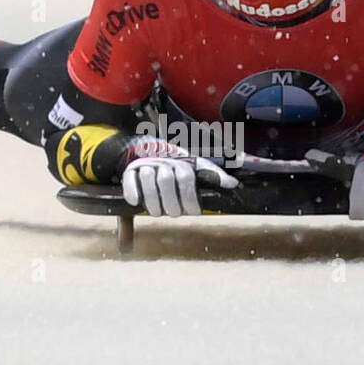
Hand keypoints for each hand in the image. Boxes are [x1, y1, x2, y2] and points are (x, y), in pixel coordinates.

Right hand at [121, 155, 239, 215]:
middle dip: (171, 202)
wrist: (150, 151)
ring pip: (148, 181)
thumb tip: (234, 184)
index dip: (191, 197)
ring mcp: (146, 165)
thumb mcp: (196, 168)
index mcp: (181, 161)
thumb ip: (213, 175)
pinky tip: (137, 202)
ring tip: (159, 213)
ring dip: (153, 201)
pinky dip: (132, 191)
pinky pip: (130, 180)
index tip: (195, 212)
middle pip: (166, 181)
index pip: (186, 177)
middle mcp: (163, 161)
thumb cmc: (178, 166)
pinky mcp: (131, 171)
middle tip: (175, 214)